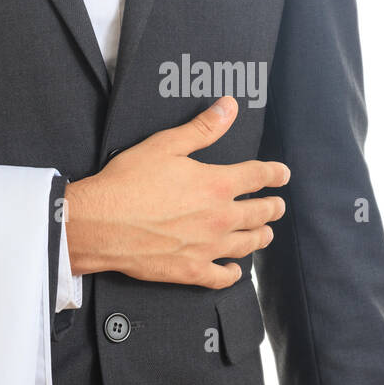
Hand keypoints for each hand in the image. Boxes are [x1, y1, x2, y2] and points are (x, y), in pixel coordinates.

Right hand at [64, 96, 288, 288]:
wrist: (100, 223)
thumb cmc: (128, 182)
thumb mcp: (166, 144)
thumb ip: (202, 128)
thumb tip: (229, 107)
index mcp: (217, 185)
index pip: (258, 176)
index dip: (274, 174)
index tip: (283, 174)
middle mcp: (219, 218)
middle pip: (259, 213)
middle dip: (273, 208)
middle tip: (278, 206)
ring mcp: (207, 247)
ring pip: (246, 245)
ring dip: (260, 237)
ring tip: (266, 233)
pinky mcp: (191, 271)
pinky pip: (221, 277)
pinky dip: (233, 274)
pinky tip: (236, 271)